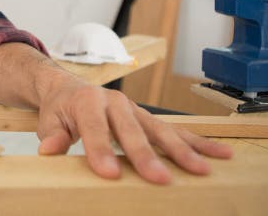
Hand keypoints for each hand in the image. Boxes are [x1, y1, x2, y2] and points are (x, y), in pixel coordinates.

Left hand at [35, 73, 233, 183]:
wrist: (68, 88)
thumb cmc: (59, 109)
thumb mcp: (49, 120)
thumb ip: (53, 135)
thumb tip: (48, 150)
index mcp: (88, 101)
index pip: (94, 129)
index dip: (100, 151)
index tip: (109, 174)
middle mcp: (115, 102)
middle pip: (132, 131)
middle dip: (146, 155)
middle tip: (160, 179)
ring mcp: (135, 109)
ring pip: (160, 131)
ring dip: (182, 151)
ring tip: (202, 169)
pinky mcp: (147, 118)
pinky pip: (174, 131)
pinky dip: (196, 143)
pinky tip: (219, 154)